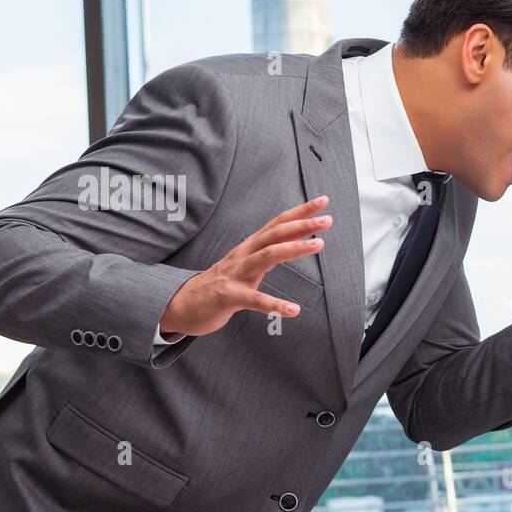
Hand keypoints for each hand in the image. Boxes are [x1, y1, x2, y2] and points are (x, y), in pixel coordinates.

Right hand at [160, 196, 332, 336]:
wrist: (184, 304)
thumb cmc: (223, 284)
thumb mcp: (249, 264)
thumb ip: (272, 252)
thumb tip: (300, 239)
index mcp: (250, 246)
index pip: (278, 223)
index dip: (300, 211)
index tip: (323, 201)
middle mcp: (244, 255)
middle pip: (275, 234)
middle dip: (302, 225)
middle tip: (327, 220)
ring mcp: (235, 274)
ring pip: (267, 257)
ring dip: (294, 249)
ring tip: (319, 245)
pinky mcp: (229, 296)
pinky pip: (255, 300)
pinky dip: (275, 305)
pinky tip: (293, 310)